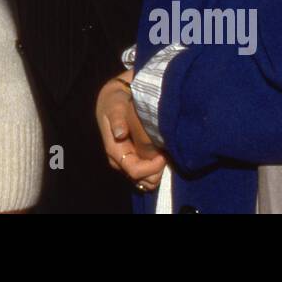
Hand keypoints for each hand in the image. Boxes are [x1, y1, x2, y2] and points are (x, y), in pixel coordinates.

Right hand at [96, 70, 165, 189]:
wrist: (114, 100)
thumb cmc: (115, 103)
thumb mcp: (115, 107)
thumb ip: (117, 119)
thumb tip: (119, 134)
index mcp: (115, 151)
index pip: (135, 171)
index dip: (151, 167)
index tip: (163, 155)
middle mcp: (119, 161)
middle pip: (141, 179)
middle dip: (156, 172)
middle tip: (167, 155)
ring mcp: (126, 162)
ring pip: (145, 180)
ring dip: (158, 172)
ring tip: (166, 154)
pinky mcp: (134, 160)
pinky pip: (147, 174)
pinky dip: (156, 169)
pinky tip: (163, 155)